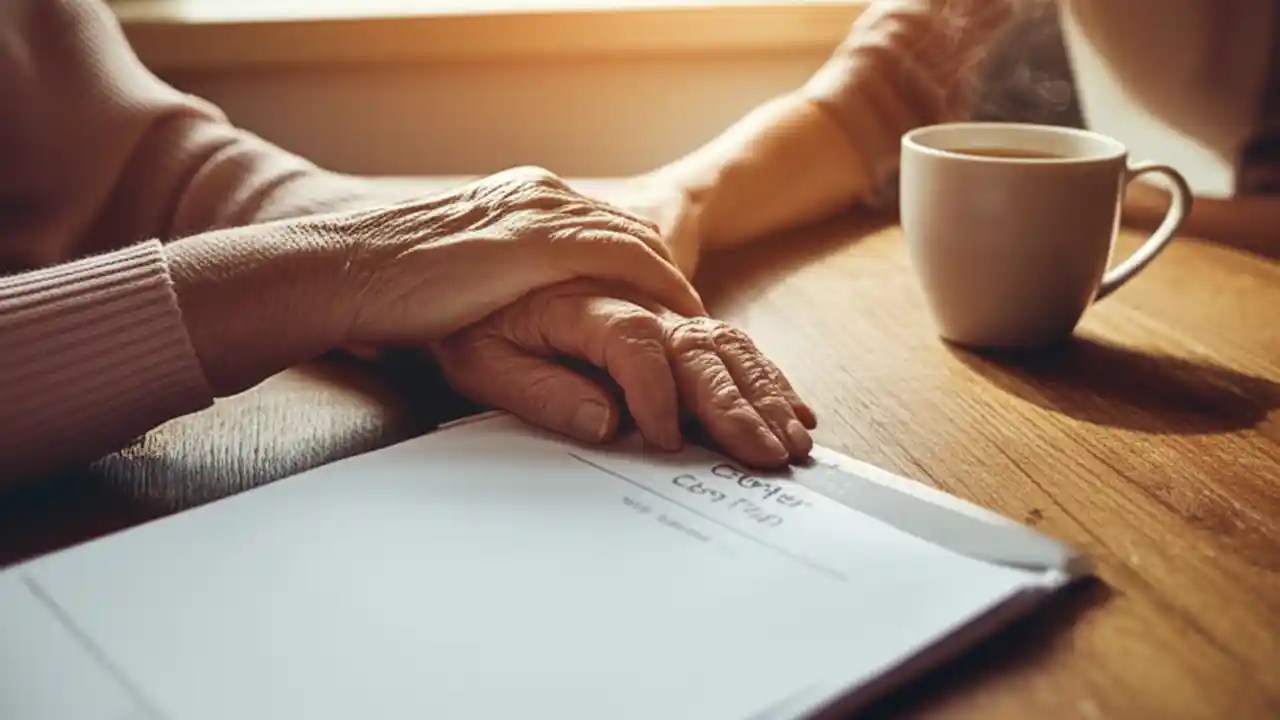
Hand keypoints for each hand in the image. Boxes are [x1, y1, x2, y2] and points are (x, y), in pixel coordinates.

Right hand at [170, 167, 703, 394]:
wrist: (349, 270)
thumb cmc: (390, 284)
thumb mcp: (460, 272)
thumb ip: (500, 273)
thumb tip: (519, 303)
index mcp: (516, 196)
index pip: (597, 224)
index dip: (636, 261)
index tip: (660, 299)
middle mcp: (536, 192)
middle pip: (625, 226)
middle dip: (662, 270)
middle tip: (690, 315)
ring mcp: (540, 210)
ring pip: (634, 238)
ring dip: (669, 279)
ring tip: (694, 319)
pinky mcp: (541, 240)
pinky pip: (624, 256)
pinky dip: (658, 282)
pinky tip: (677, 312)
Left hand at [434, 281, 815, 467]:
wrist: (427, 262)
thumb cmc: (451, 316)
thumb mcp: (475, 358)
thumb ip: (541, 390)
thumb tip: (610, 424)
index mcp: (567, 289)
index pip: (631, 338)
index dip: (655, 391)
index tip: (668, 441)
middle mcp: (613, 278)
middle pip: (689, 336)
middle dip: (734, 397)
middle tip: (767, 450)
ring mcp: (636, 285)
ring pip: (711, 331)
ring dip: (755, 383)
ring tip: (793, 432)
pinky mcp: (646, 295)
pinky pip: (707, 326)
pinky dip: (746, 364)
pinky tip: (778, 397)